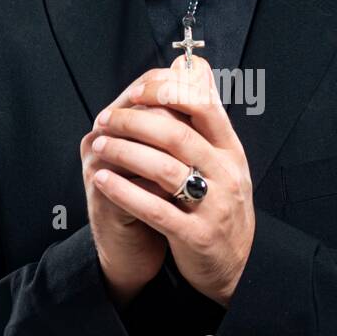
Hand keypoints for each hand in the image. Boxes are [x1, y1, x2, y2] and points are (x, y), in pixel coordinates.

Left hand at [89, 55, 254, 307]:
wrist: (237, 265)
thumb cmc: (220, 205)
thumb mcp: (224, 162)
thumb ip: (205, 123)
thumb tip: (191, 70)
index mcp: (231, 151)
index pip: (204, 106)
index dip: (167, 92)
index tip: (136, 91)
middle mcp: (227, 174)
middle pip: (178, 135)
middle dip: (135, 122)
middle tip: (106, 118)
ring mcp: (214, 206)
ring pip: (165, 170)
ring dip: (125, 153)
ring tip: (99, 145)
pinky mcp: (196, 235)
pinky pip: (156, 210)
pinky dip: (125, 192)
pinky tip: (102, 180)